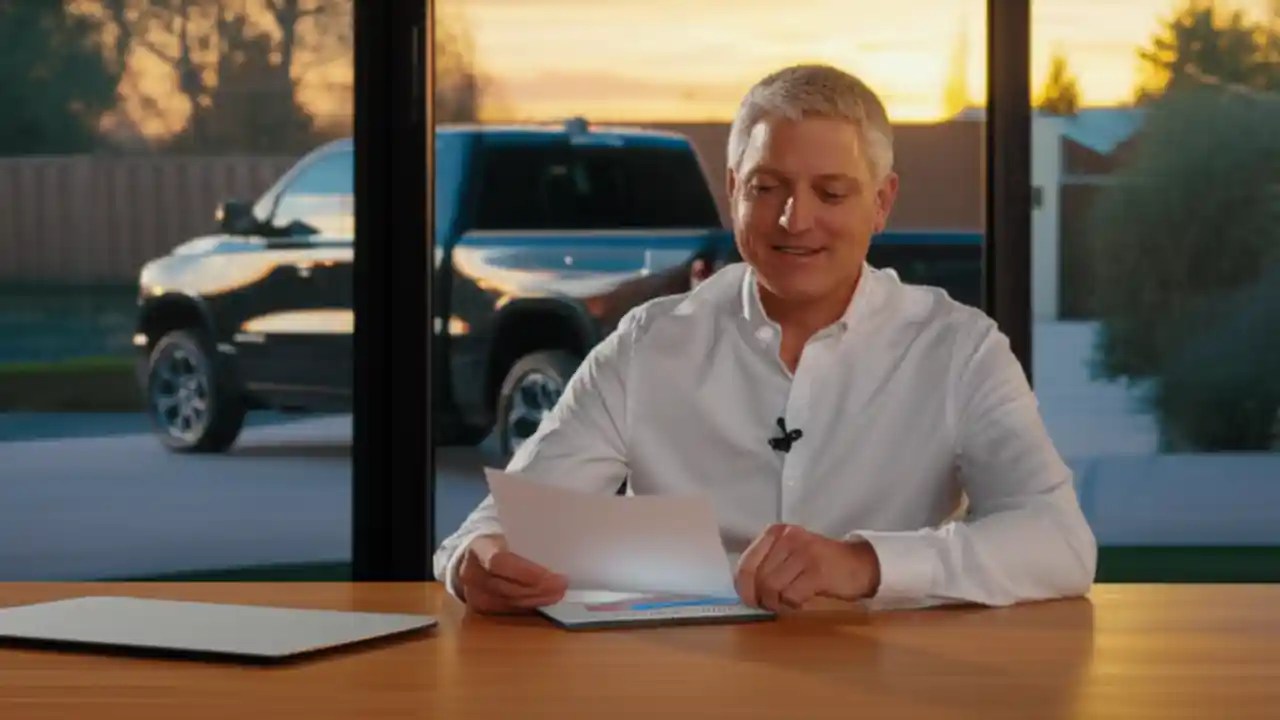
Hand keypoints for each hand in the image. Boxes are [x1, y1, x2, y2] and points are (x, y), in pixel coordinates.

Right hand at [457, 534, 568, 613]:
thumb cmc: (496, 538)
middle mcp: (471, 572)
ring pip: (507, 601)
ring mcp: (472, 593)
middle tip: (562, 586)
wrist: (469, 553)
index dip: (527, 573)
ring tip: (557, 594)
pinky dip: (527, 606)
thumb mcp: (506, 529)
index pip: (499, 562)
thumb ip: (526, 535)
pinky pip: (505, 610)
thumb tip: (562, 539)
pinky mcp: (478, 607)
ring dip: (535, 600)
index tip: (553, 576)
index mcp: (478, 547)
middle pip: (506, 587)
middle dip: (537, 589)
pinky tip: (543, 601)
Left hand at [734, 524, 880, 611]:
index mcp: (776, 532)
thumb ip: (766, 563)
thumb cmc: (818, 562)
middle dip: (760, 598)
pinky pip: (792, 595)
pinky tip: (802, 600)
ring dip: (777, 602)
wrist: (857, 564)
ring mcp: (804, 553)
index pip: (747, 562)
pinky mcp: (818, 571)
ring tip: (787, 602)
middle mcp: (788, 538)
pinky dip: (793, 604)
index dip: (743, 586)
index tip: (748, 600)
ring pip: (772, 587)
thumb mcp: (789, 553)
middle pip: (759, 577)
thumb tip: (742, 588)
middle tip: (770, 605)